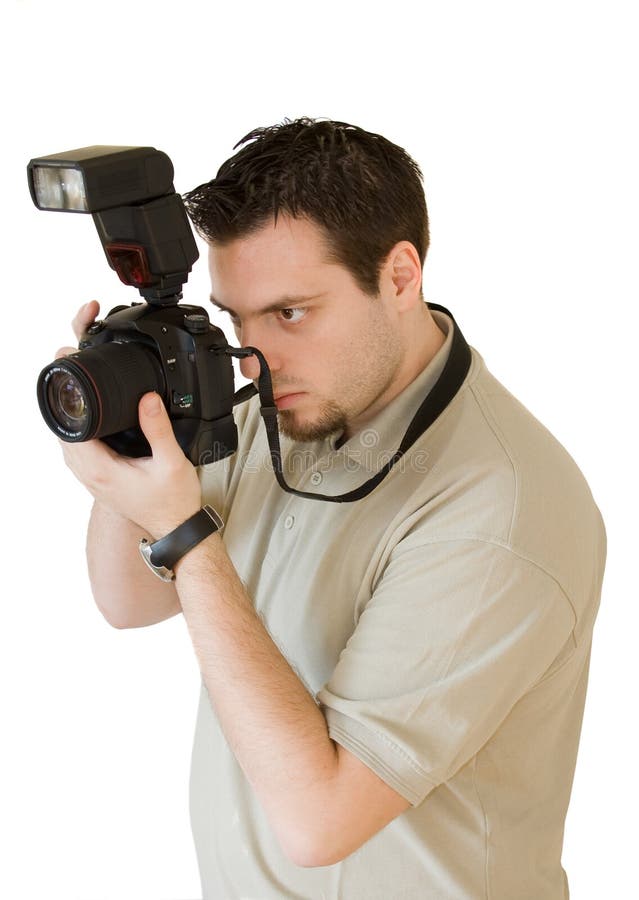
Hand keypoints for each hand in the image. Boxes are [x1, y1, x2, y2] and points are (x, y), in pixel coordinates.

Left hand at [56, 301, 200, 537]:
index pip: (68, 423)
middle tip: (74, 357)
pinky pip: (79, 442)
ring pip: (69, 433)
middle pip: (63, 424)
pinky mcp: (98, 473)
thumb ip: (158, 428)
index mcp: (98, 468)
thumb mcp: (171, 462)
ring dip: (72, 406)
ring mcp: (90, 474)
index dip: (65, 390)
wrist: (176, 530)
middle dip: (66, 391)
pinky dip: (82, 421)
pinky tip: (93, 407)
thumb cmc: (173, 503)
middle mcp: (87, 471)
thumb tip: (147, 397)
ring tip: (82, 376)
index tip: (66, 360)